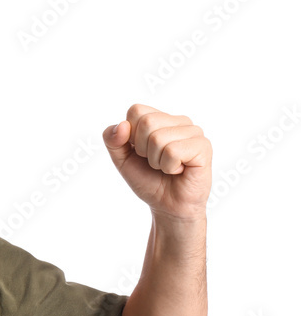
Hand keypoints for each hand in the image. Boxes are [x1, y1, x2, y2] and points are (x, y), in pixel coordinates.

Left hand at [102, 104, 211, 221]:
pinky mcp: (203, 146)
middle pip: (146, 122)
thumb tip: (123, 125)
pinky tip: (179, 170)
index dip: (130, 136)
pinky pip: (173, 151)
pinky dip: (169, 167)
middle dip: (142, 150)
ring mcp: (194, 132)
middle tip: (155, 162)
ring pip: (158, 138)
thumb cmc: (148, 179)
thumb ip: (112, 139)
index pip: (136, 110)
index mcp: (161, 118)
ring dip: (156, 161)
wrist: (167, 205)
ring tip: (167, 167)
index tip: (140, 152)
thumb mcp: (121, 159)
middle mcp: (179, 121)